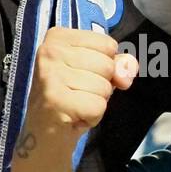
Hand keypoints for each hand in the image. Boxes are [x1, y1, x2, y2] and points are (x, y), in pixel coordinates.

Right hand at [23, 28, 138, 143]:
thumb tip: (126, 72)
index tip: (82, 76)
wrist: (44, 134)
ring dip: (96, 102)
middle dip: (101, 85)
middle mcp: (50, 51)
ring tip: (76, 105)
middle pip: (107, 65)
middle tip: (78, 94)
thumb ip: (117, 64)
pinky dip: (92, 117)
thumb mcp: (96, 73)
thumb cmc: (71, 98)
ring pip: (104, 86)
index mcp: (58, 37)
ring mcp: (50, 74)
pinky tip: (74, 116)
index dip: (105, 65)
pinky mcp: (55, 99)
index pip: (108, 44)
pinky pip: (98, 106)